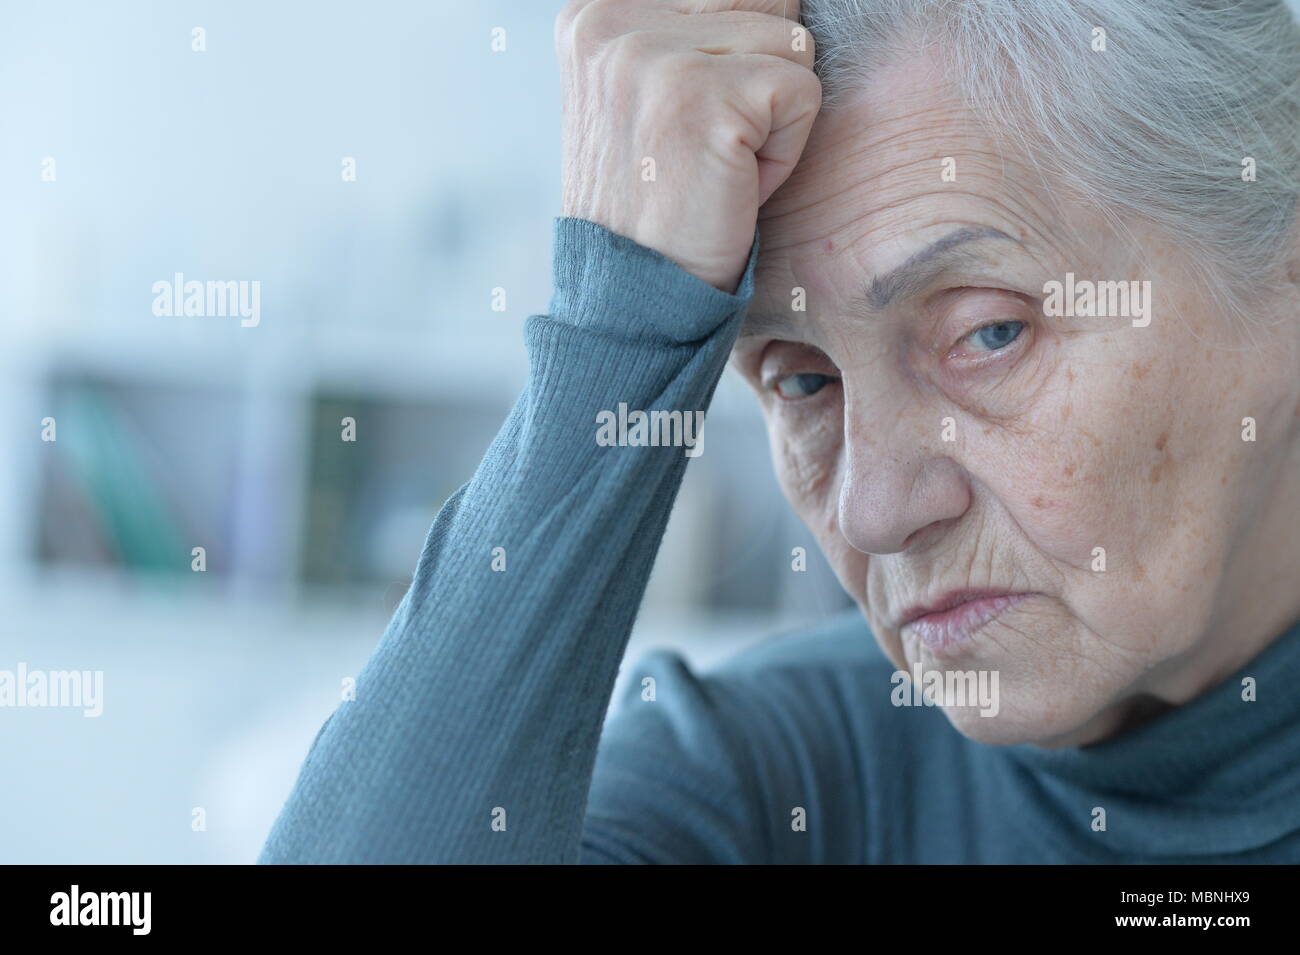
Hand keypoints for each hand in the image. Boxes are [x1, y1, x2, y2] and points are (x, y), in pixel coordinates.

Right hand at [556, 0, 820, 292]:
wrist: (632, 297)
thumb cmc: (654, 204)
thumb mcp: (644, 94)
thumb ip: (689, 31)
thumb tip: (778, 2)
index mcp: (593, 11)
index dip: (739, 58)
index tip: (691, 121)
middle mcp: (612, 19)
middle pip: (766, 4)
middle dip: (761, 80)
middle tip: (706, 147)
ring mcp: (653, 55)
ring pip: (791, 44)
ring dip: (774, 119)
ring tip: (716, 166)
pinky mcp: (705, 97)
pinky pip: (803, 92)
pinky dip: (785, 151)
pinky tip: (731, 182)